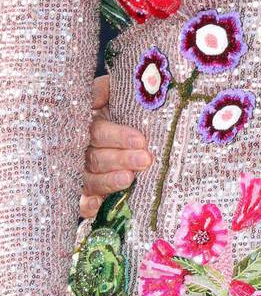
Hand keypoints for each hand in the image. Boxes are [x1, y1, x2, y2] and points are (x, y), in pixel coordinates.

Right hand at [80, 74, 152, 219]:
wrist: (132, 131)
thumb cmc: (124, 111)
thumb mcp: (116, 94)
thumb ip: (105, 89)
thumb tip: (94, 97)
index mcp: (89, 127)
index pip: (99, 132)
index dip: (118, 136)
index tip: (140, 140)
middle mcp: (83, 152)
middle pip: (96, 158)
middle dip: (121, 159)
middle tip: (145, 159)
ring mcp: (83, 175)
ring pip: (90, 180)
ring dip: (109, 182)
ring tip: (130, 179)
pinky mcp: (87, 196)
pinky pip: (82, 204)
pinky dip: (88, 206)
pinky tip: (98, 205)